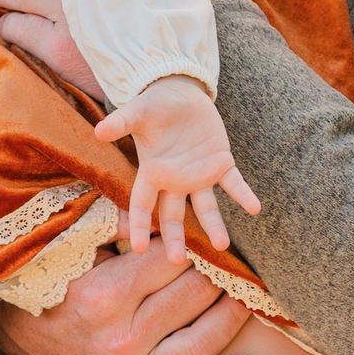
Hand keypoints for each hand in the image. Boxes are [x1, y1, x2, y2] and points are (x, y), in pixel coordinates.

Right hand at [0, 245, 257, 354]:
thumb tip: (159, 210)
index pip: (171, 261)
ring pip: (199, 344)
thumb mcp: (79, 248)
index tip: (209, 238)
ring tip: (247, 298)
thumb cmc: (67, 287)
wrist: (38, 345)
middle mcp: (119, 338)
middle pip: (191, 298)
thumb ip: (118, 224)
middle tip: (234, 264)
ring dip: (232, 318)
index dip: (196, 245)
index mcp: (103, 295)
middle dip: (219, 275)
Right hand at [98, 71, 258, 264]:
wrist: (180, 92)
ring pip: (206, 207)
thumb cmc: (153, 105)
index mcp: (152, 172)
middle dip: (174, 238)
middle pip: (173, 216)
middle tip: (177, 261)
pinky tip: (255, 208)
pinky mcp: (221, 163)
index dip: (139, 226)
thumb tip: (98, 132)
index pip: (142, 205)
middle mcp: (175, 180)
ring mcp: (199, 175)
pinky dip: (243, 195)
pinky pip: (234, 183)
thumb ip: (120, 122)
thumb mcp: (137, 112)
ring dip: (214, 226)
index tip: (138, 249)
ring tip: (222, 246)